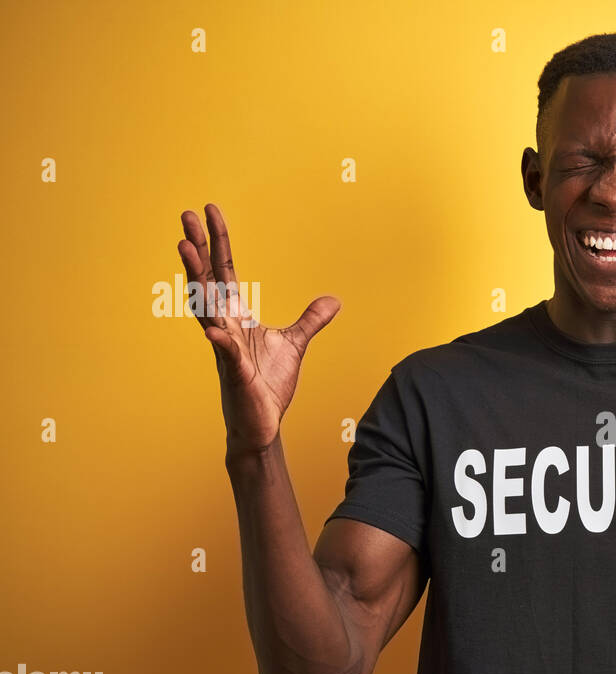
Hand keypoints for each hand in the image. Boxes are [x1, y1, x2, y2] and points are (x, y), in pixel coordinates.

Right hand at [177, 204, 340, 455]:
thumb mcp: (294, 344)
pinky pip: (225, 354)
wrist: (261, 424)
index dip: (218, 241)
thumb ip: (310, 320)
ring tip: (185, 247)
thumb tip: (333, 300)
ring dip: (196, 279)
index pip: (224, 271)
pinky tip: (212, 328)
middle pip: (207, 280)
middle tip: (185, 213)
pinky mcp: (236, 374)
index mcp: (235, 316)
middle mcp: (223, 326)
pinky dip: (220, 341)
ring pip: (206, 308)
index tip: (209, 210)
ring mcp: (225, 349)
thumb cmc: (268, 384)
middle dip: (197, 247)